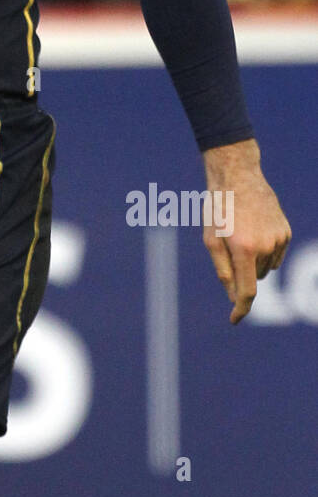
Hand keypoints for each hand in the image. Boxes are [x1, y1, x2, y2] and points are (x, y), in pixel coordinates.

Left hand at [202, 140, 290, 323]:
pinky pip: (275, 255)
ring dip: (253, 261)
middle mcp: (265, 246)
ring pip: (266, 268)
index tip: (233, 320)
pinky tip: (254, 230)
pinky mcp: (285, 232)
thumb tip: (233, 297)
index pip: (247, 292)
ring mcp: (279, 239)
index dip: (240, 309)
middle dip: (241, 272)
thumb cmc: (218, 208)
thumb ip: (223, 271)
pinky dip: (265, 251)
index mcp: (243, 249)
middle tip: (229, 247)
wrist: (238, 176)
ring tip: (241, 234)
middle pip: (254, 278)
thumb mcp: (211, 239)